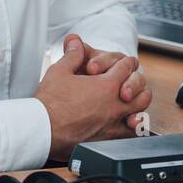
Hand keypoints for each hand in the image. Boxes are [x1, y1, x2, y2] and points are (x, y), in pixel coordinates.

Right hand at [35, 36, 152, 159]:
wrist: (41, 130)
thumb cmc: (48, 102)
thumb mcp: (59, 71)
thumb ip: (72, 55)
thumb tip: (76, 41)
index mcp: (106, 84)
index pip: (127, 67)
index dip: (127, 62)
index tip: (127, 62)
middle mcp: (114, 104)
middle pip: (141, 91)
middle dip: (138, 85)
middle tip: (131, 83)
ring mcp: (113, 124)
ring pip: (140, 113)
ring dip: (138, 107)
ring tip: (132, 104)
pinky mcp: (108, 140)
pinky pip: (130, 135)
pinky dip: (131, 129)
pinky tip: (127, 126)